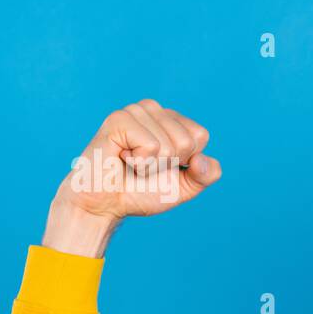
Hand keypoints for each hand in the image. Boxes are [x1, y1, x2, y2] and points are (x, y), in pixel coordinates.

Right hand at [54, 99, 221, 220]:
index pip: (200, 136)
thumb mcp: (184, 186)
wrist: (106, 204)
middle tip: (143, 166)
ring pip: (170, 146)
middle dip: (168, 164)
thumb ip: (206, 174)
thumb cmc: (141, 191)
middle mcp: (152, 109)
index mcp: (169, 119)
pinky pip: (152, 146)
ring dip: (152, 166)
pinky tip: (122, 159)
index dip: (186, 161)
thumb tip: (203, 159)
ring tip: (131, 163)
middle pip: (187, 141)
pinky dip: (140, 163)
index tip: (162, 165)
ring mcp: (134, 111)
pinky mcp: (119, 120)